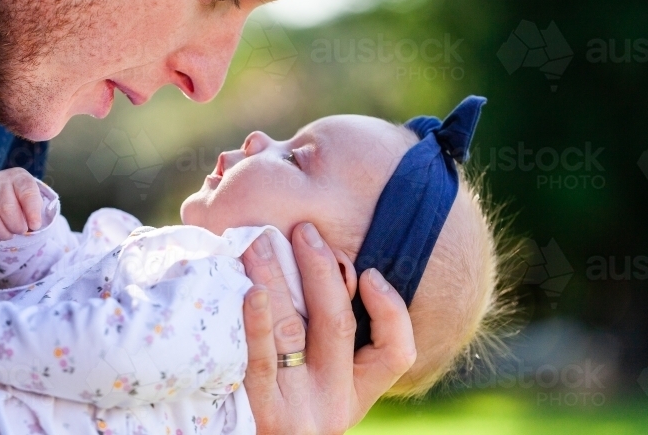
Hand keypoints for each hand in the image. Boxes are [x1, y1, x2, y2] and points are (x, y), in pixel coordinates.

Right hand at [0, 167, 43, 241]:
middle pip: (6, 208)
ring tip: (11, 234)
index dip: (32, 212)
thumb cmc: (21, 195)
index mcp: (19, 178)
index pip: (26, 194)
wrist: (0, 185)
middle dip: (16, 225)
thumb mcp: (33, 196)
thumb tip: (33, 226)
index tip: (35, 225)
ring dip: (3, 233)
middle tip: (21, 230)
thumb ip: (35, 209)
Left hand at [240, 222, 415, 433]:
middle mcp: (333, 403)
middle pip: (338, 325)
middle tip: (304, 232)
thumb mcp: (313, 380)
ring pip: (294, 331)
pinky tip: (251, 291)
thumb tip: (320, 264)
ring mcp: (298, 411)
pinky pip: (261, 360)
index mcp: (355, 393)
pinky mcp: (261, 414)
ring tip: (261, 242)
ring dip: (277, 277)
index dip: (390, 310)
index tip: (369, 272)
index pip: (396, 353)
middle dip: (321, 270)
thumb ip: (323, 337)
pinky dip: (257, 322)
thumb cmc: (275, 401)